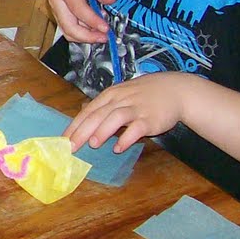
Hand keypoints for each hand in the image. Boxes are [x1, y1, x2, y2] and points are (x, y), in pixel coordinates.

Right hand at [41, 0, 114, 44]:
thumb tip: (111, 1)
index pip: (79, 11)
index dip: (93, 22)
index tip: (107, 28)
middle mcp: (55, 2)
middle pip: (68, 27)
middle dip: (86, 37)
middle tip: (104, 38)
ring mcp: (54, 8)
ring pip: (66, 30)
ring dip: (83, 37)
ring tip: (100, 36)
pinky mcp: (58, 11)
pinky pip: (67, 27)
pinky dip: (79, 32)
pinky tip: (92, 30)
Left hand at [65, 73, 194, 152]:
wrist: (175, 90)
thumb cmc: (144, 94)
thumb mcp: (121, 94)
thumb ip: (103, 106)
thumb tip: (82, 115)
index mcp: (110, 95)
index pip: (88, 111)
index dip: (75, 126)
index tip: (63, 140)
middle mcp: (120, 100)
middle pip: (98, 115)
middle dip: (82, 131)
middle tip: (71, 147)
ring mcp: (136, 108)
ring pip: (115, 118)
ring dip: (103, 131)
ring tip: (93, 144)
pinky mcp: (150, 118)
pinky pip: (136, 128)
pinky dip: (126, 138)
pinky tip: (119, 148)